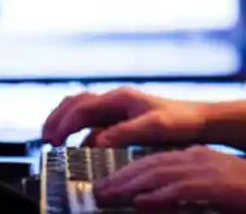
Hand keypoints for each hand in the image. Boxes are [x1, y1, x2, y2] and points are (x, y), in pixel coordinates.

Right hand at [41, 87, 209, 146]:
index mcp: (120, 98)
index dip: (64, 123)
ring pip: (82, 110)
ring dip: (65, 122)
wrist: (200, 121)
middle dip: (57, 118)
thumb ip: (125, 133)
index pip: (81, 107)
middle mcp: (116, 100)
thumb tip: (96, 141)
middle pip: (75, 103)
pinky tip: (79, 147)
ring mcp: (118, 109)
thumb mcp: (154, 128)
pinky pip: (93, 123)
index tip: (53, 140)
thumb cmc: (181, 121)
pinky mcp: (123, 120)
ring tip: (53, 140)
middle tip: (44, 139)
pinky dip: (80, 132)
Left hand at [93, 146, 245, 211]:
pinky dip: (160, 196)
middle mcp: (197, 158)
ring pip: (159, 174)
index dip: (126, 172)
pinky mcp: (216, 185)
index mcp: (195, 157)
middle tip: (96, 191)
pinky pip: (181, 190)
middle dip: (120, 178)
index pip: (153, 161)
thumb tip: (149, 202)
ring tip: (107, 196)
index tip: (105, 185)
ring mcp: (207, 169)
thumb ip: (181, 193)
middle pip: (149, 165)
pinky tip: (142, 202)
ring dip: (130, 185)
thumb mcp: (210, 189)